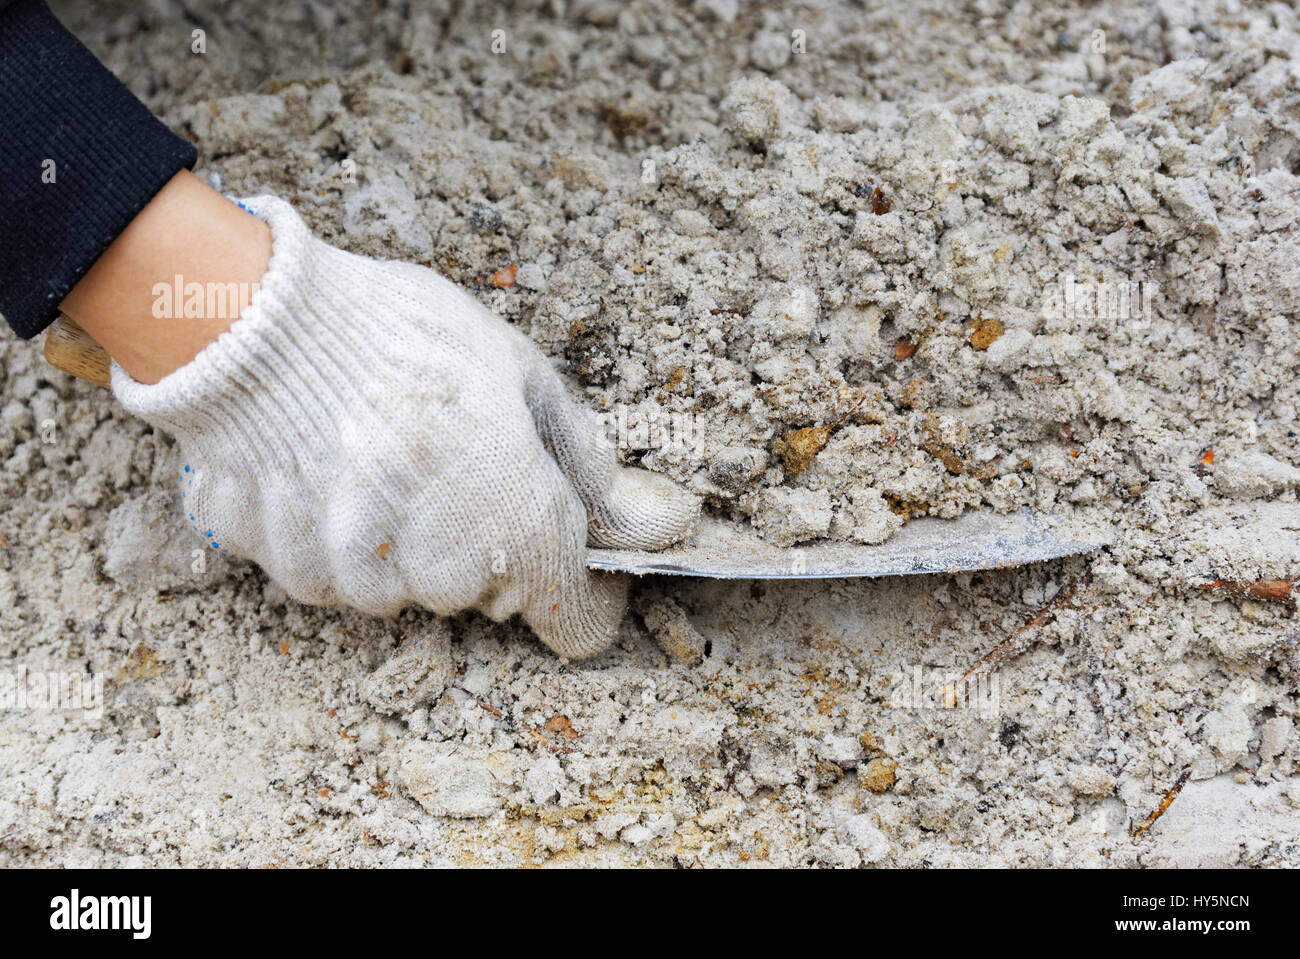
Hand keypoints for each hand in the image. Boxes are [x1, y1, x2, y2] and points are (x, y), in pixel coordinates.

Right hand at [104, 193, 699, 657]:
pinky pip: (335, 572)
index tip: (563, 543)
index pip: (578, 622)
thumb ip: (587, 463)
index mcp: (518, 530)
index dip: (581, 586)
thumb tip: (659, 521)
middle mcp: (442, 574)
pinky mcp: (289, 571)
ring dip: (403, 536)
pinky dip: (336, 533)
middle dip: (481, 538)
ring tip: (381, 452)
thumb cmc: (406, 337)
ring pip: (406, 583)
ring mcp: (359, 580)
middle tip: (450, 454)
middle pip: (484, 592)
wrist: (259, 320)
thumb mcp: (523, 375)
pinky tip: (328, 465)